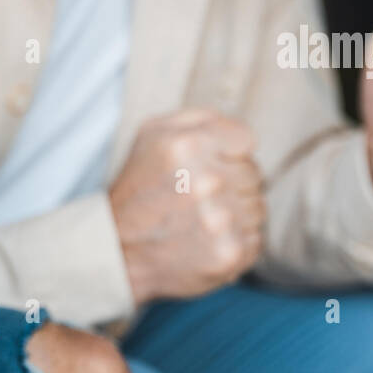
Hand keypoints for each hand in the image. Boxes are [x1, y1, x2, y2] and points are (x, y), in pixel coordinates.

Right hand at [110, 108, 264, 304]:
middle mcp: (206, 182)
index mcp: (187, 144)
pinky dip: (235, 241)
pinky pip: (255, 239)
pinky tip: (204, 242)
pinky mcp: (228, 254)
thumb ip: (201, 119)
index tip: (202, 167)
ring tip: (197, 220)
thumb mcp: (152, 134)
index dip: (225, 153)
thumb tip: (242, 134)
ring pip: (257, 207)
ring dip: (234, 214)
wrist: (116, 252)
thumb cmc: (139, 190)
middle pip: (253, 174)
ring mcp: (219, 221)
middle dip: (230, 183)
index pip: (245, 140)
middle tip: (193, 197)